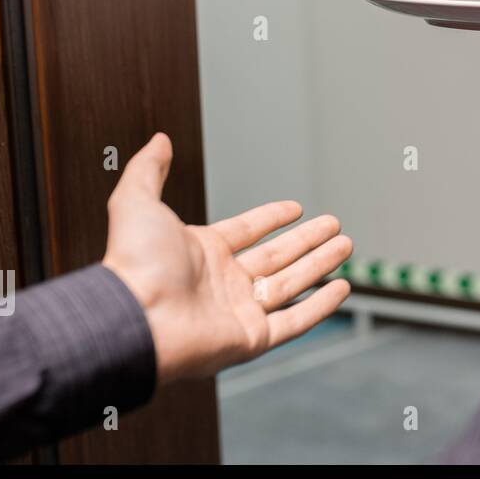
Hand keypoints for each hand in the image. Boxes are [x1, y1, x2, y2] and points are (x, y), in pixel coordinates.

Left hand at [102, 133, 351, 385]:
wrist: (135, 318)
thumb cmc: (134, 265)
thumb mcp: (136, 202)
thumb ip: (149, 169)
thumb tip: (159, 140)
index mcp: (202, 253)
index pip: (248, 231)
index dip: (272, 217)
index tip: (296, 208)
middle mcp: (223, 282)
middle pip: (278, 256)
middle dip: (308, 239)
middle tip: (334, 224)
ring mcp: (239, 311)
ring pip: (292, 283)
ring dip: (321, 263)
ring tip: (346, 245)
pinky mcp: (252, 338)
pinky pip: (295, 321)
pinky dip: (320, 306)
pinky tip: (341, 289)